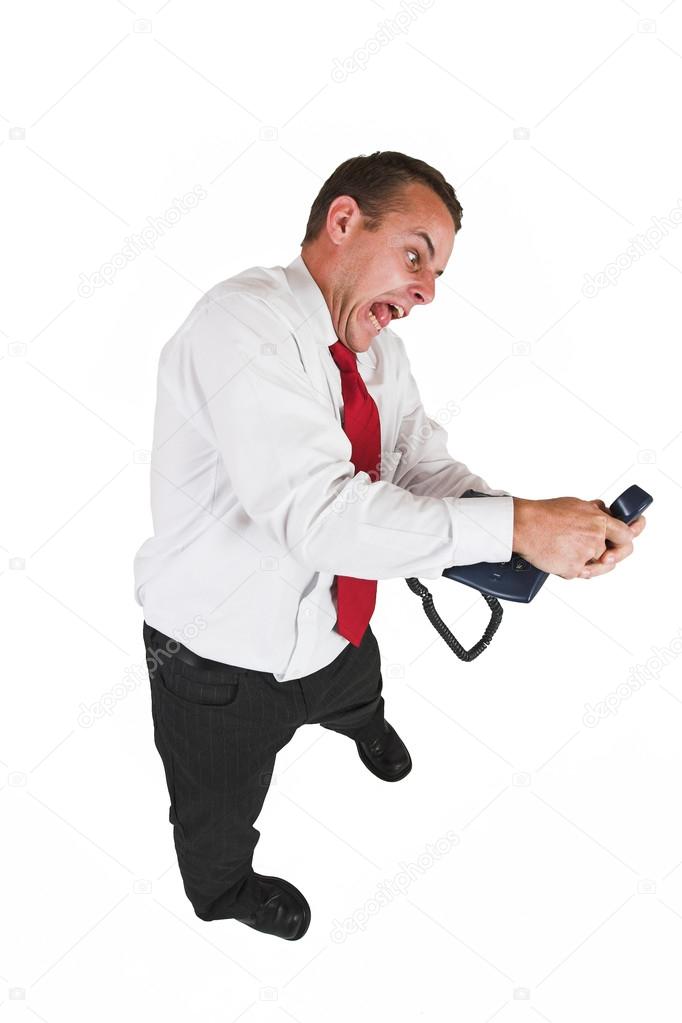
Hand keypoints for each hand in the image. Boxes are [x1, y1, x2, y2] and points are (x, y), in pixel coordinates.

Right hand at [512, 495, 644, 579]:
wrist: (524, 527)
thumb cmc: (544, 514)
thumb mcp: (576, 504)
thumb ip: (595, 512)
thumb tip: (605, 512)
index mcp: (599, 521)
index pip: (626, 532)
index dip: (633, 533)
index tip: (636, 530)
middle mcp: (596, 539)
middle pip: (616, 554)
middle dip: (613, 555)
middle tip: (608, 555)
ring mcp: (585, 556)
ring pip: (597, 565)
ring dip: (591, 562)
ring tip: (573, 552)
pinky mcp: (574, 570)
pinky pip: (581, 573)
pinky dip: (574, 567)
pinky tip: (564, 558)